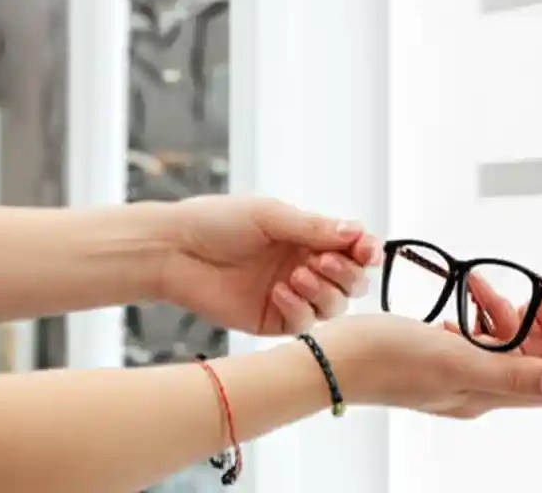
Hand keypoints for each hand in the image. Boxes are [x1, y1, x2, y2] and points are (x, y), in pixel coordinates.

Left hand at [160, 196, 381, 334]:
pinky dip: (299, 307)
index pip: (354, 249)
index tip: (367, 250)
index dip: (367, 251)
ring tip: (296, 275)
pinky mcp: (273, 320)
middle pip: (353, 282)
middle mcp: (306, 267)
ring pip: (335, 307)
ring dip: (325, 291)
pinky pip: (304, 324)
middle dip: (348, 273)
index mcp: (308, 238)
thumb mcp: (271, 216)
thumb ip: (315, 228)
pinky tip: (278, 291)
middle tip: (324, 261)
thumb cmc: (217, 221)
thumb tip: (357, 232)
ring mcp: (292, 295)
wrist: (173, 250)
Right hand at [318, 310, 541, 418]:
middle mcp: (478, 389)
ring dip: (505, 313)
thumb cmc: (385, 360)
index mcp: (488, 394)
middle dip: (539, 324)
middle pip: (535, 360)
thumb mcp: (455, 360)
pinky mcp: (440, 359)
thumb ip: (511, 374)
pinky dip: (477, 314)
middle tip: (531, 296)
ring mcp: (459, 374)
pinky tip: (464, 301)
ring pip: (505, 344)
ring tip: (482, 289)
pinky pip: (475, 338)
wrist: (334, 358)